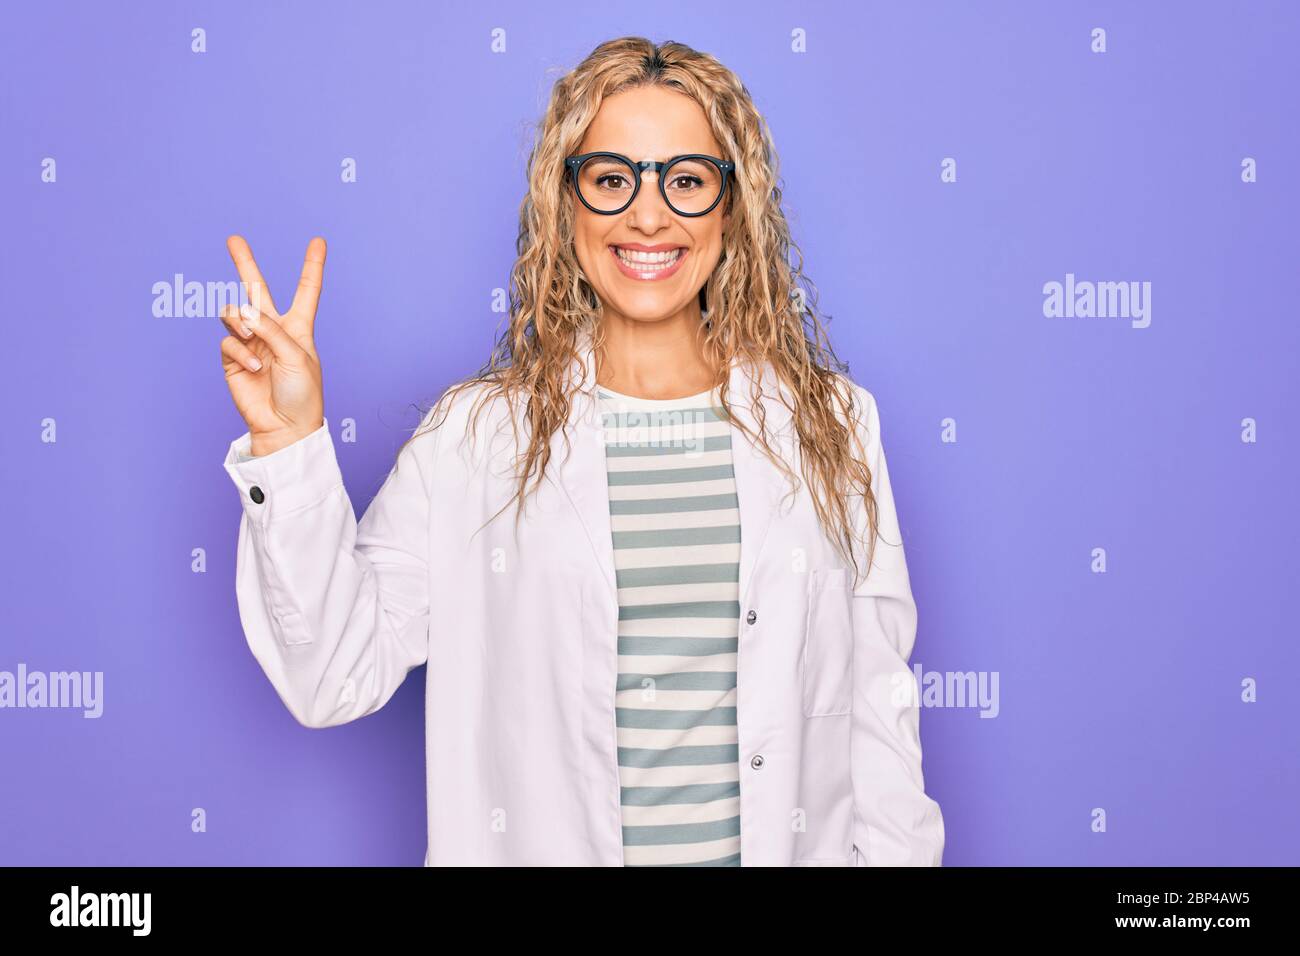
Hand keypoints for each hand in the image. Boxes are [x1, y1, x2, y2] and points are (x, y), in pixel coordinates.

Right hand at [219, 235, 326, 456]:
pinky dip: (239, 350)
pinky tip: (252, 367)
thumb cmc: (301, 394)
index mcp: (299, 328)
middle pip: (256, 290)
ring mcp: (251, 343)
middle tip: (233, 239)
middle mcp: (273, 331)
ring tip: (250, 338)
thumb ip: (270, 329)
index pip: (306, 290)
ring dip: (239, 320)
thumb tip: (241, 310)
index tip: (318, 241)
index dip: (312, 266)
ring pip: (233, 313)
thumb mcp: (296, 356)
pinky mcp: (233, 358)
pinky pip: (228, 341)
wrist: (284, 428)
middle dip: (244, 264)